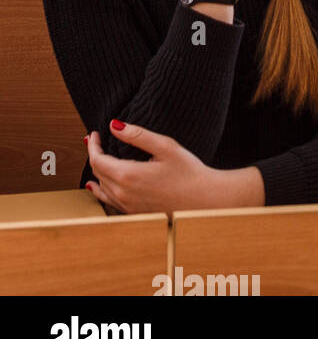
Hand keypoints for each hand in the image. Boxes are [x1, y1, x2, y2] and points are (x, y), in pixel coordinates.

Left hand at [85, 125, 231, 213]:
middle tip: (96, 141)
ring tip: (96, 158)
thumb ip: (138, 135)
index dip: (93, 145)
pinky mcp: (133, 212)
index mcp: (128, 175)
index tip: (94, 134)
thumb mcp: (165, 146)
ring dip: (96, 172)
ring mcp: (126, 205)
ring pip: (101, 188)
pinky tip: (97, 186)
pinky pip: (108, 200)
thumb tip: (115, 126)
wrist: (203, 199)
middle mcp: (122, 193)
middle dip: (94, 155)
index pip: (97, 160)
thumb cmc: (188, 172)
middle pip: (97, 173)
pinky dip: (100, 189)